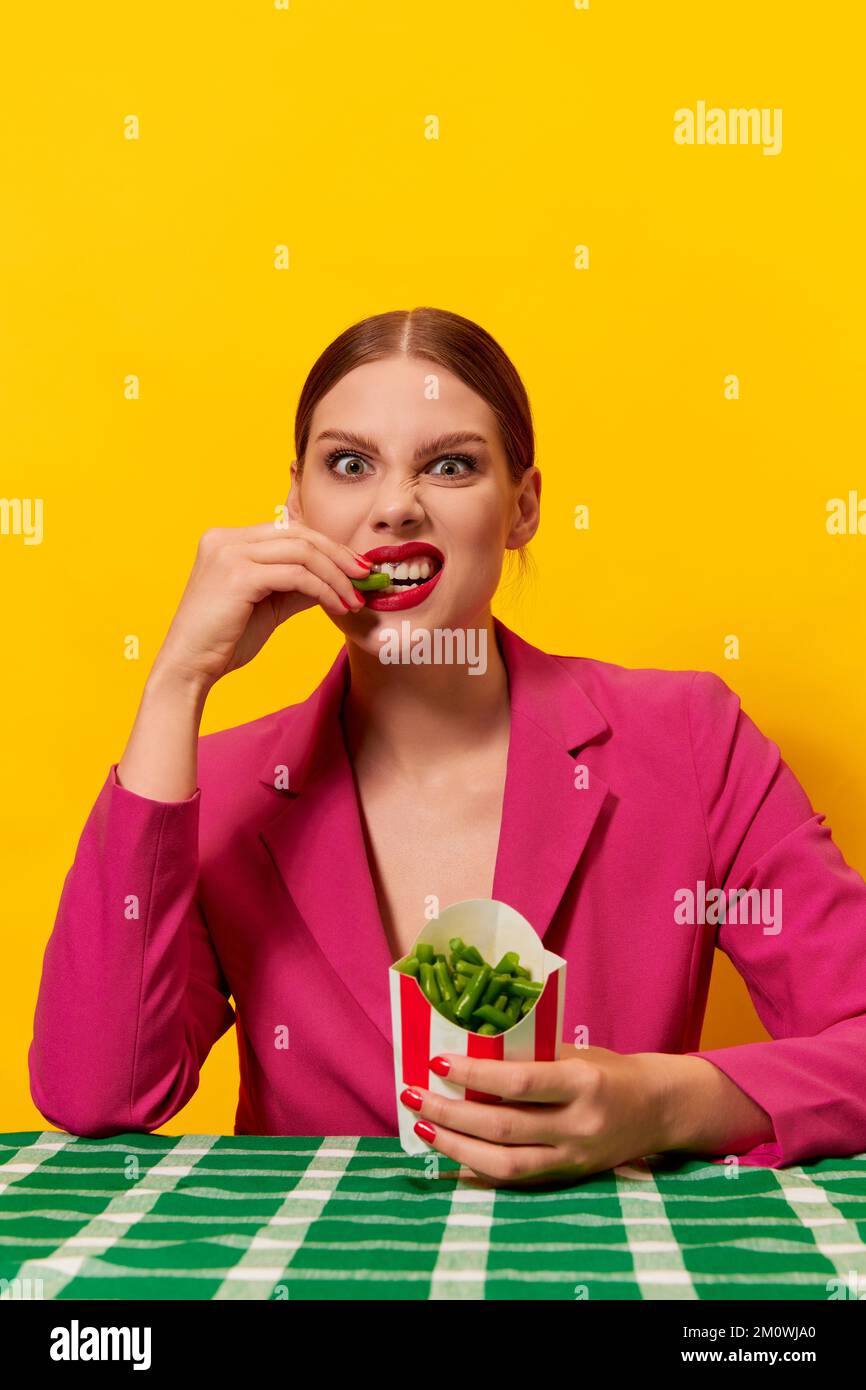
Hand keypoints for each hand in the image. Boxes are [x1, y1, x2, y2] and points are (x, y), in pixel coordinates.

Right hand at [152, 520, 371, 690]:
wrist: (189, 667)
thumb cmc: (225, 640)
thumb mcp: (269, 604)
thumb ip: (298, 585)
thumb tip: (338, 578)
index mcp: (228, 539)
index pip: (289, 530)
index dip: (327, 546)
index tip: (355, 569)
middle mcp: (225, 538)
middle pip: (299, 534)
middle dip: (339, 556)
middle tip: (366, 578)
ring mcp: (229, 552)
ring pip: (302, 552)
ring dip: (336, 576)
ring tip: (354, 600)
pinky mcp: (238, 575)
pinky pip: (297, 575)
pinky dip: (324, 589)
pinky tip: (337, 606)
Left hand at [400, 1043, 669, 1187]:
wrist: (658, 1109)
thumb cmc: (609, 1070)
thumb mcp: (575, 1053)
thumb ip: (530, 1056)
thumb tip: (469, 1051)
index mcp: (582, 1082)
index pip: (517, 1082)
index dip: (473, 1076)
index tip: (437, 1063)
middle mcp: (577, 1124)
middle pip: (502, 1127)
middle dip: (450, 1114)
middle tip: (413, 1096)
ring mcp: (572, 1157)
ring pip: (503, 1163)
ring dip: (455, 1147)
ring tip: (423, 1128)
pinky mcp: (566, 1177)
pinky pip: (515, 1179)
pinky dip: (478, 1169)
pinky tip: (450, 1156)